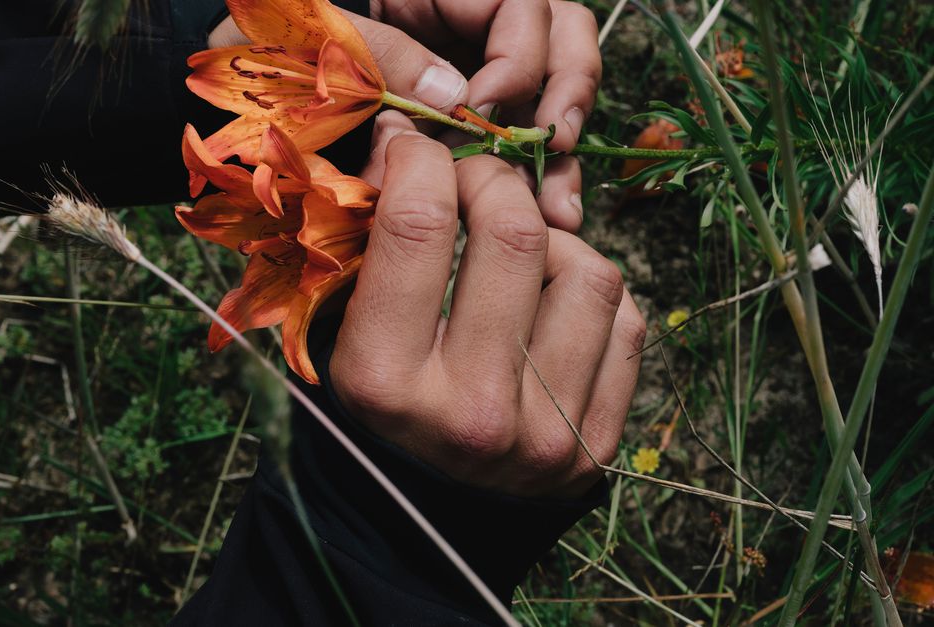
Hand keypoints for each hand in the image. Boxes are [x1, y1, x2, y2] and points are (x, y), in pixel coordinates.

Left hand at [210, 0, 601, 232]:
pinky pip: (514, 143)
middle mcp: (463, 25)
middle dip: (565, 88)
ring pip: (549, 93)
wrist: (221, 90)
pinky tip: (543, 224)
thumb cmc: (259, 48)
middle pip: (557, 36)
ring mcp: (468, 73)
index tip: (482, 107)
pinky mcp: (461, 127)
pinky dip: (532, 180)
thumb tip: (461, 104)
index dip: (518, 52)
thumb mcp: (317, 42)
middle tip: (553, 144)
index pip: (517, 1)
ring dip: (556, 148)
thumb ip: (384, 60)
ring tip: (558, 209)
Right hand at [333, 112, 644, 498]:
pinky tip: (552, 303)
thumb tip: (405, 137)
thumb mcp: (336, 341)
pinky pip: (626, 320)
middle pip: (512, 233)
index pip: (418, 226)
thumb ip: (363, 248)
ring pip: (587, 270)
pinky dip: (589, 292)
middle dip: (491, 179)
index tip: (414, 151)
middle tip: (472, 182)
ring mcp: (544, 435)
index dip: (418, 160)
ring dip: (551, 240)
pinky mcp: (596, 448)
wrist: (418, 530)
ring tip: (517, 256)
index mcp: (384, 383)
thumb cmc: (370, 416)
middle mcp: (469, 413)